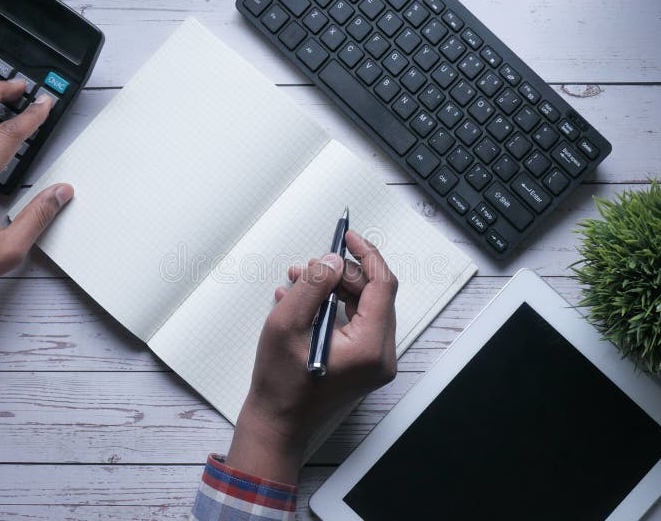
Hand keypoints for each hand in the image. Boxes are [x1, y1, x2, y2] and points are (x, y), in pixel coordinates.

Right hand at [226, 230, 397, 483]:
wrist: (278, 422)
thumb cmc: (279, 384)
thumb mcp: (286, 326)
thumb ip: (311, 287)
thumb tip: (332, 260)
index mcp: (369, 346)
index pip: (382, 285)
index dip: (366, 255)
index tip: (348, 237)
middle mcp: (381, 355)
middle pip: (374, 294)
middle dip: (342, 273)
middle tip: (310, 266)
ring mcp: (375, 361)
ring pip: (364, 306)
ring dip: (335, 288)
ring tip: (299, 280)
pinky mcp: (365, 362)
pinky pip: (357, 322)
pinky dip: (334, 306)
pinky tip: (303, 300)